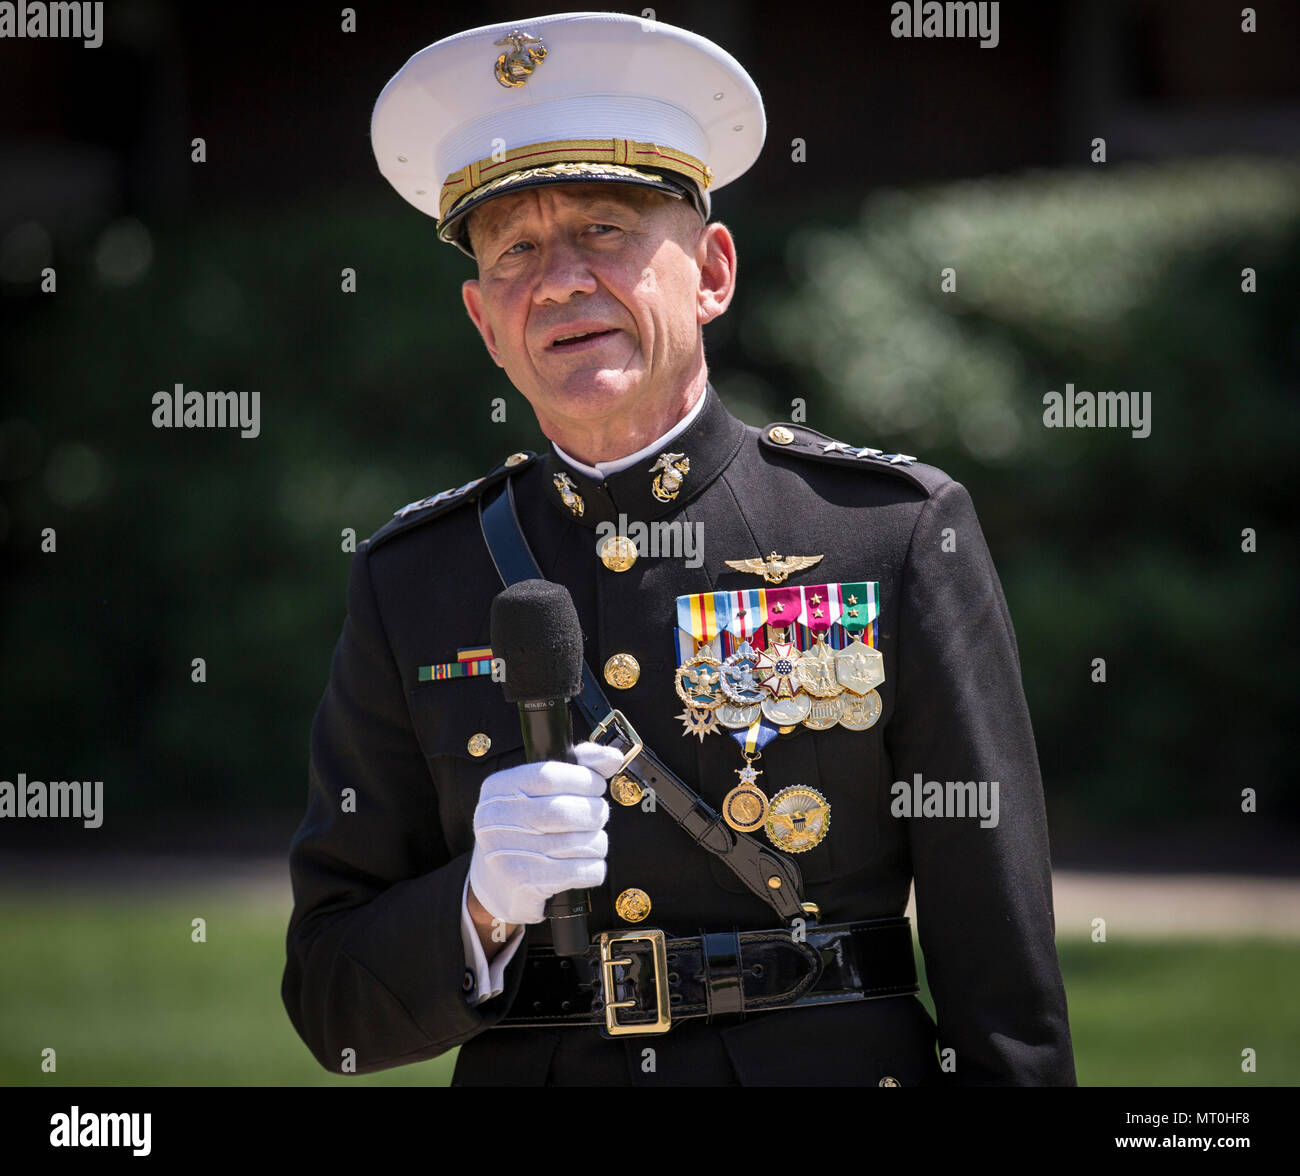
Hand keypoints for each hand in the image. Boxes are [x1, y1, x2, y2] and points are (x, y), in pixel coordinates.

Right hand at [467, 741, 623, 926]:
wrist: (496, 882)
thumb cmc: (526, 829)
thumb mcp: (540, 791)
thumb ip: (578, 767)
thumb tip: (612, 757)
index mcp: (498, 789)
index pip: (548, 775)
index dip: (584, 779)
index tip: (597, 786)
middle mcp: (494, 820)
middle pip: (563, 811)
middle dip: (594, 812)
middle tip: (599, 815)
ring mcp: (505, 854)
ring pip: (576, 843)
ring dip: (597, 842)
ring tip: (592, 841)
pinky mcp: (521, 884)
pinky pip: (578, 872)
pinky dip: (593, 867)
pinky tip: (586, 864)